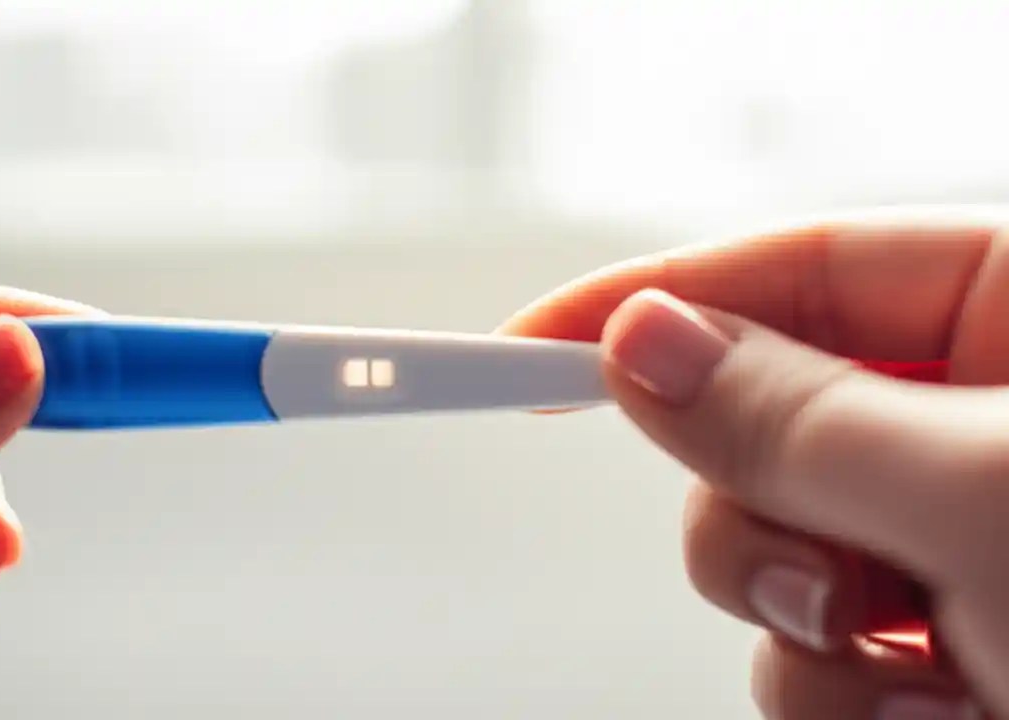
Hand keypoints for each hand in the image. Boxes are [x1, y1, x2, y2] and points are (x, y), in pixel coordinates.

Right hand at [501, 219, 1008, 718]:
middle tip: (812, 586)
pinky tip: (935, 713)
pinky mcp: (958, 636)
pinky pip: (818, 648)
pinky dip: (840, 697)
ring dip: (801, 629)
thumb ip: (797, 419)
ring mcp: (964, 531)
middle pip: (760, 426)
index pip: (795, 268)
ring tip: (912, 680)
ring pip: (772, 549)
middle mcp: (979, 416)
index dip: (655, 300)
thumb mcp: (979, 495)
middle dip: (756, 524)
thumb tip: (638, 343)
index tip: (523, 345)